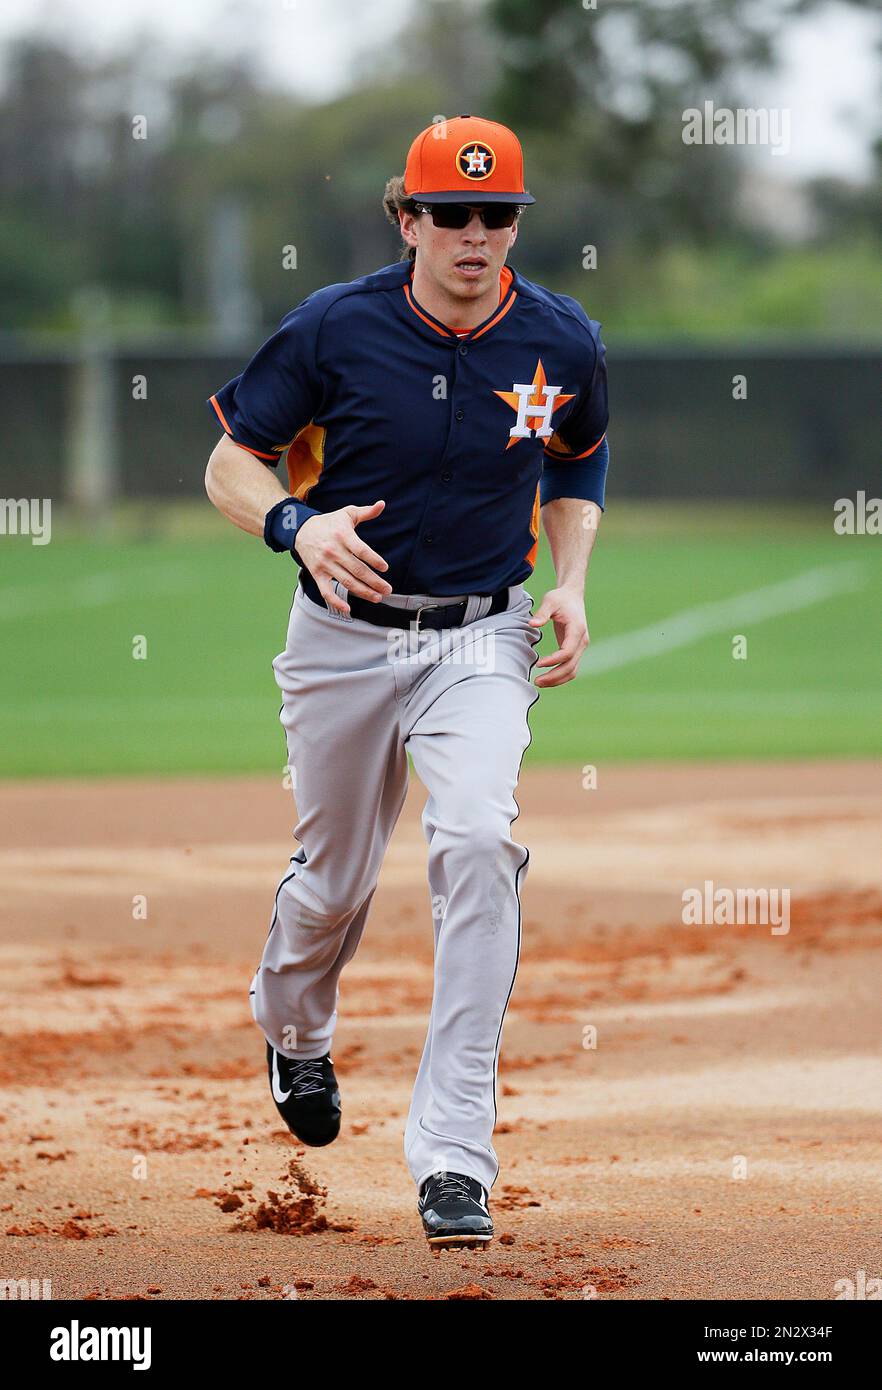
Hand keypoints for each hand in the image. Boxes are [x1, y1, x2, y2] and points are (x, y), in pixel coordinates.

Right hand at [296, 500, 391, 614]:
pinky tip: (348, 609)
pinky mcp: (317, 574)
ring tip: (377, 597)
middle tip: (387, 589)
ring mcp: (325, 565)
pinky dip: (336, 602)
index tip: (385, 567)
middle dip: (374, 582)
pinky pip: (326, 592)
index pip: (361, 550)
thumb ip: (366, 512)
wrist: (300, 530)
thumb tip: (382, 504)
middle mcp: (334, 551)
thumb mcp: (347, 513)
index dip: (374, 559)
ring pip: (346, 582)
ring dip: (363, 592)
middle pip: (357, 570)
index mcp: (343, 535)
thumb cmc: (329, 523)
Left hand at [528, 587, 588, 686]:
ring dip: (557, 680)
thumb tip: (532, 624)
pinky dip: (560, 676)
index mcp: (577, 630)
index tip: (538, 663)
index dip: (553, 661)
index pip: (567, 652)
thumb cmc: (560, 598)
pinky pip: (570, 668)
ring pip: (573, 670)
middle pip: (571, 666)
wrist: (572, 596)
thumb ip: (542, 613)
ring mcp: (580, 647)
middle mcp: (582, 641)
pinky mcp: (575, 650)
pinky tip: (546, 678)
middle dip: (554, 676)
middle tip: (536, 681)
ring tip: (539, 682)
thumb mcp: (550, 600)